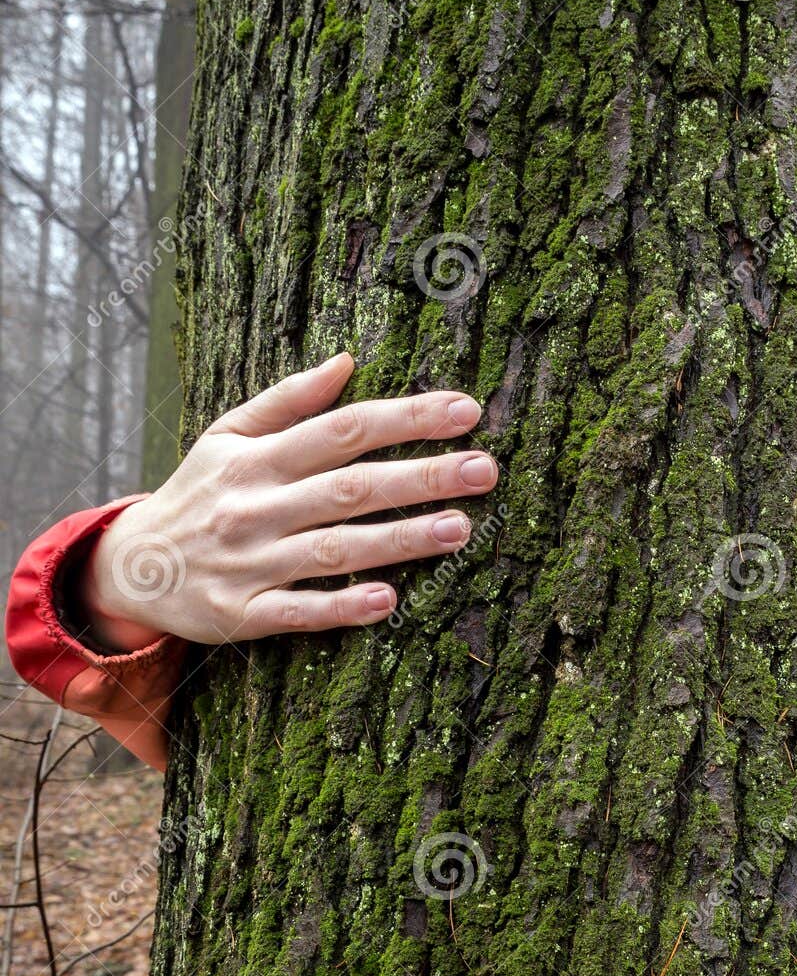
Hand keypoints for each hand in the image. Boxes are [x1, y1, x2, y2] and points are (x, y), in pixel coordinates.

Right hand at [79, 353, 497, 648]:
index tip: (466, 410)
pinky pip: (298, 610)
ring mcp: (251, 562)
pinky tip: (388, 601)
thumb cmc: (199, 495)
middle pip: (350, 487)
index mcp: (259, 458)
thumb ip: (288, 400)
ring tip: (460, 529)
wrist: (131, 569)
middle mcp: (257, 506)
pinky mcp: (243, 613)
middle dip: (421, 477)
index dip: (406, 418)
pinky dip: (341, 606)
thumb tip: (348, 361)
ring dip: (399, 540)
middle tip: (485, 469)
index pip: (344, 429)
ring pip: (335, 549)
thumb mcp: (227, 436)